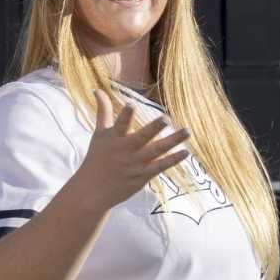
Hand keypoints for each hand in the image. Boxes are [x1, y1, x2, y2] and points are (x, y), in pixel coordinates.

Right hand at [73, 89, 190, 208]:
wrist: (92, 191)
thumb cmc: (96, 158)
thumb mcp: (99, 134)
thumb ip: (103, 111)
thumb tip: (97, 89)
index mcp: (113, 138)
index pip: (119, 125)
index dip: (125, 115)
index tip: (132, 104)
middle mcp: (125, 151)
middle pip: (141, 138)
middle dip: (153, 129)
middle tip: (165, 119)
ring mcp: (135, 164)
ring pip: (156, 151)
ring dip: (172, 141)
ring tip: (187, 131)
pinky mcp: (143, 176)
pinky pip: (160, 166)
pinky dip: (172, 160)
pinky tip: (185, 152)